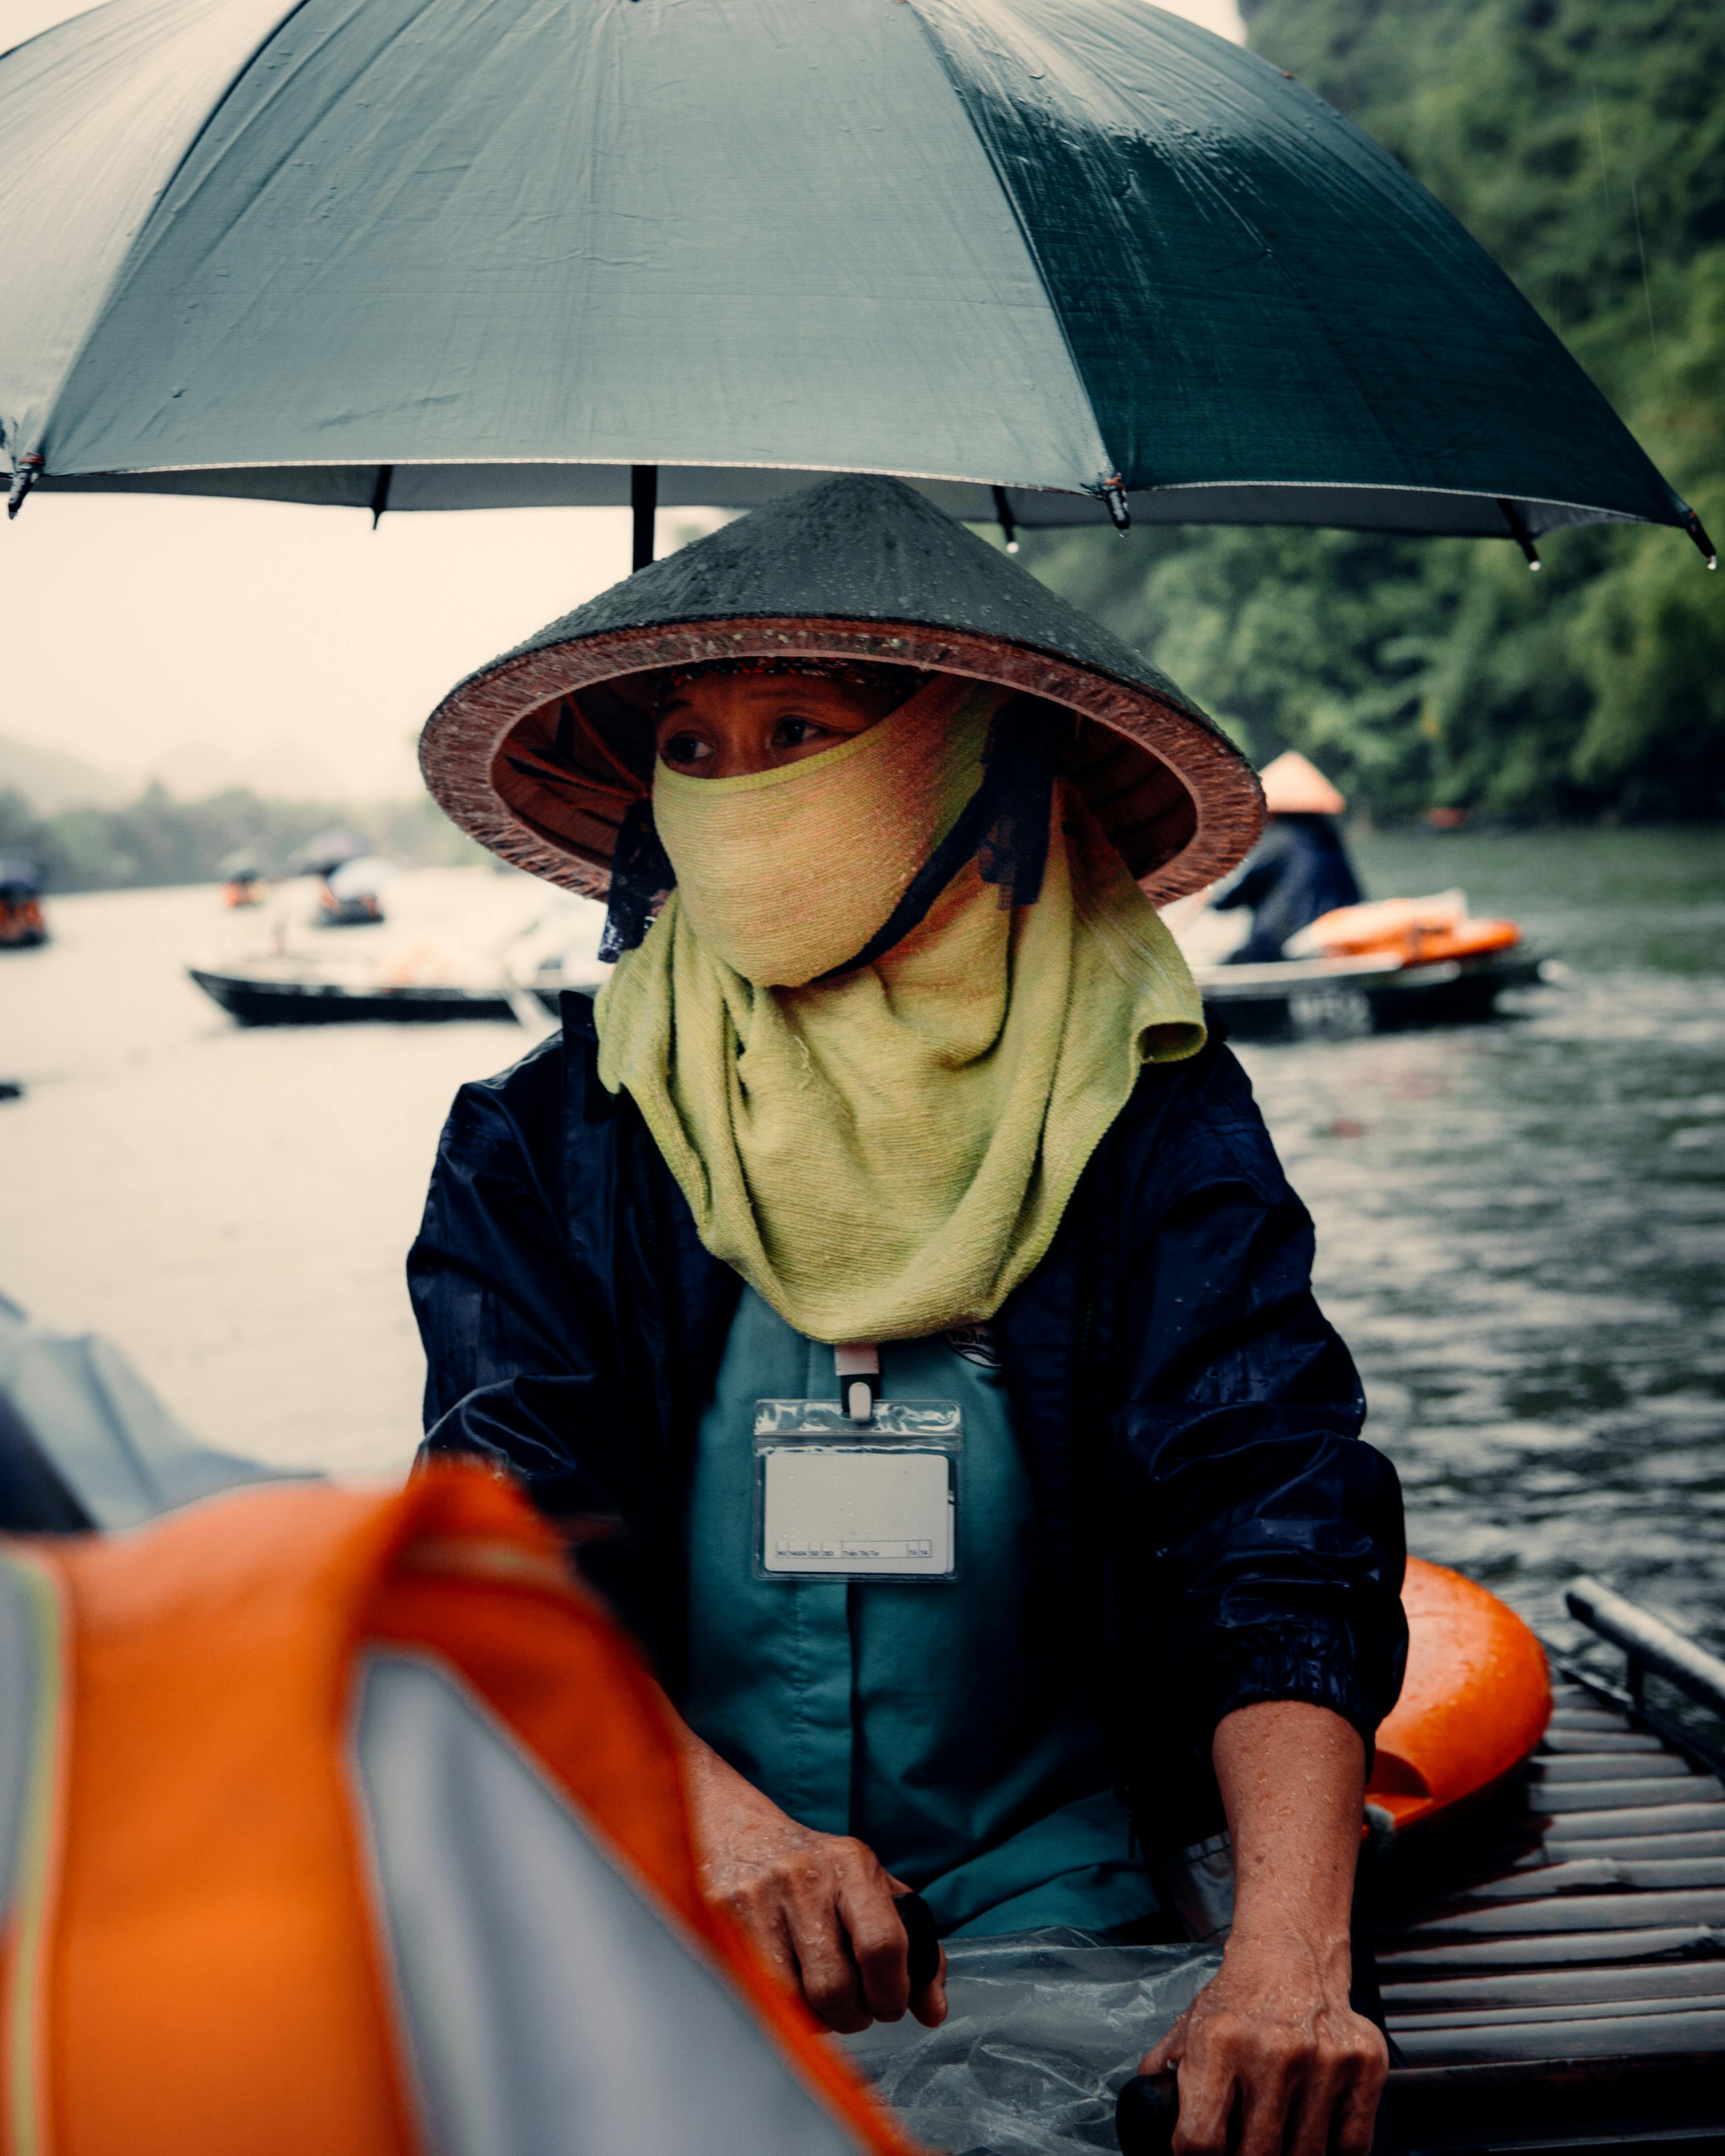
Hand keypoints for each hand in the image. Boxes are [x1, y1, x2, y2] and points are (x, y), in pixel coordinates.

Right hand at [680, 1734, 947, 2034]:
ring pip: (795, 2004)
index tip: (891, 2003)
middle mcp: (804, 1880)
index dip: (891, 1993)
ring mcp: (758, 1904)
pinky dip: (782, 2009)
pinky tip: (787, 1987)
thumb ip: (915, 1946)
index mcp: (852, 1866)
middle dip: (854, 2015)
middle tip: (855, 2006)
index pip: (882, 1946)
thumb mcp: (873, 1889)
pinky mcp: (720, 1928)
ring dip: (816, 2017)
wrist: (737, 1835)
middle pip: (835, 1989)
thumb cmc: (819, 1872)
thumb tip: (934, 2011)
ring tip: (819, 1995)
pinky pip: (760, 1999)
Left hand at [1140, 1699, 1387, 2155]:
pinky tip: (1311, 2129)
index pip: (1201, 2140)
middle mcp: (1273, 2050)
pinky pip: (1352, 2145)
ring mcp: (1324, 2059)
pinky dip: (1332, 2149)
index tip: (1201, 2152)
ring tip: (1276, 2134)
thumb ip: (1165, 2078)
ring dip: (1288, 2154)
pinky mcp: (1365, 2064)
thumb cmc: (1237, 1999)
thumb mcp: (1186, 2029)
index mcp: (1218, 2041)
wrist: (1291, 1950)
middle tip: (1243, 2143)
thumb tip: (1147, 2122)